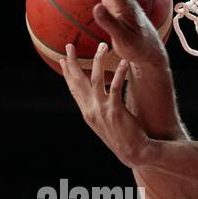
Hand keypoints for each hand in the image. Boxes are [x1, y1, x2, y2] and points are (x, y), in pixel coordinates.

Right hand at [61, 43, 148, 166]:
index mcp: (87, 113)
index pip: (73, 89)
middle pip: (78, 81)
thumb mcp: (105, 124)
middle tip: (70, 45)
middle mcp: (91, 110)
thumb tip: (96, 99)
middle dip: (73, 62)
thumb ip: (98, 110)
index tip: (62, 59)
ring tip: (102, 46)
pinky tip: (123, 62)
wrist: (135, 153)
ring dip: (98, 60)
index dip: (67, 73)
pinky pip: (116, 86)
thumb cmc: (123, 138)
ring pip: (96, 79)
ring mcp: (103, 110)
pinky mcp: (116, 110)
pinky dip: (119, 72)